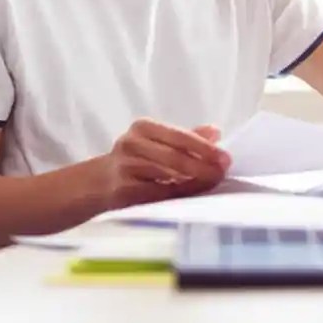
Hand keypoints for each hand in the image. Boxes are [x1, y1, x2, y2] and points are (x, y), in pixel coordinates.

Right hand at [96, 118, 230, 209]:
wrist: (97, 183)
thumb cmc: (135, 160)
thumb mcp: (157, 142)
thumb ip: (186, 137)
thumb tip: (216, 132)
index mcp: (143, 127)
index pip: (179, 136)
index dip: (204, 148)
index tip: (225, 157)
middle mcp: (132, 144)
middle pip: (174, 156)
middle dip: (203, 166)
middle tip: (222, 172)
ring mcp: (126, 168)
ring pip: (168, 176)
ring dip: (194, 181)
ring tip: (212, 183)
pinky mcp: (124, 192)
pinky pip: (158, 194)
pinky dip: (178, 195)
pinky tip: (192, 195)